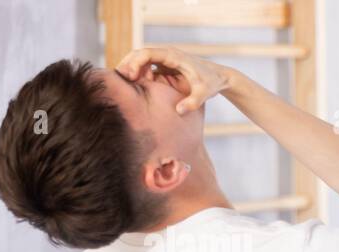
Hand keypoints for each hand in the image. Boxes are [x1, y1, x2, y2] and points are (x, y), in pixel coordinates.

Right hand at [117, 46, 231, 114]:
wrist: (220, 78)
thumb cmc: (211, 83)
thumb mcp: (203, 93)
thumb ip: (192, 102)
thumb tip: (179, 111)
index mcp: (173, 56)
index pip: (147, 53)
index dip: (135, 63)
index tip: (130, 76)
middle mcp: (167, 55)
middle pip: (139, 54)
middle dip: (127, 64)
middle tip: (118, 79)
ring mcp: (165, 60)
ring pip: (141, 60)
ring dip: (132, 70)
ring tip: (123, 84)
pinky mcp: (165, 67)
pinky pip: (148, 68)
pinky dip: (140, 75)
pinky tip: (135, 86)